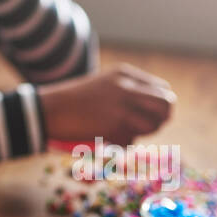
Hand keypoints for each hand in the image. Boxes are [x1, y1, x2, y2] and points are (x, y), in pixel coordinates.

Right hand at [37, 65, 175, 146]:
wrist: (50, 109)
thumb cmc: (76, 100)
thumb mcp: (105, 85)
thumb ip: (130, 93)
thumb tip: (160, 113)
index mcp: (126, 74)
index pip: (164, 90)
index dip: (161, 106)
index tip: (148, 115)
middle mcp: (127, 86)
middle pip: (167, 105)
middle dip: (161, 120)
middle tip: (146, 127)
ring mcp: (121, 105)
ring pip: (154, 124)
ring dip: (144, 133)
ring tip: (125, 132)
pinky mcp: (113, 124)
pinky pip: (131, 140)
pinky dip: (122, 143)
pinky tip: (106, 136)